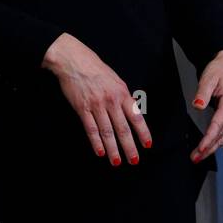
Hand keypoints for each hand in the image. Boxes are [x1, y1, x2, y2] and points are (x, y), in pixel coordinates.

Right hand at [43, 32, 150, 165]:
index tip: (147, 145)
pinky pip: (91, 129)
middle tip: (134, 160)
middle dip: (129, 147)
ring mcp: (96, 105)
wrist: (74, 60)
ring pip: (107, 132)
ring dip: (113, 149)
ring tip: (117, 162)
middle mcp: (111, 100)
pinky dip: (96, 142)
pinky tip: (100, 152)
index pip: (136, 116)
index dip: (143, 132)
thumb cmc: (95, 68)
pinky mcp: (82, 108)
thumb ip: (123, 96)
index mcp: (122, 92)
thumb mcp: (115, 80)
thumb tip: (132, 111)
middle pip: (123, 128)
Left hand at [190, 50, 222, 162]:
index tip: (199, 148)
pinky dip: (217, 141)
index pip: (217, 125)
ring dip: (212, 147)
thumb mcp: (209, 77)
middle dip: (208, 148)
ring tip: (198, 156)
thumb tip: (197, 105)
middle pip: (221, 135)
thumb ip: (203, 93)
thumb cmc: (220, 70)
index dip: (208, 139)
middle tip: (195, 158)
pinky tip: (208, 148)